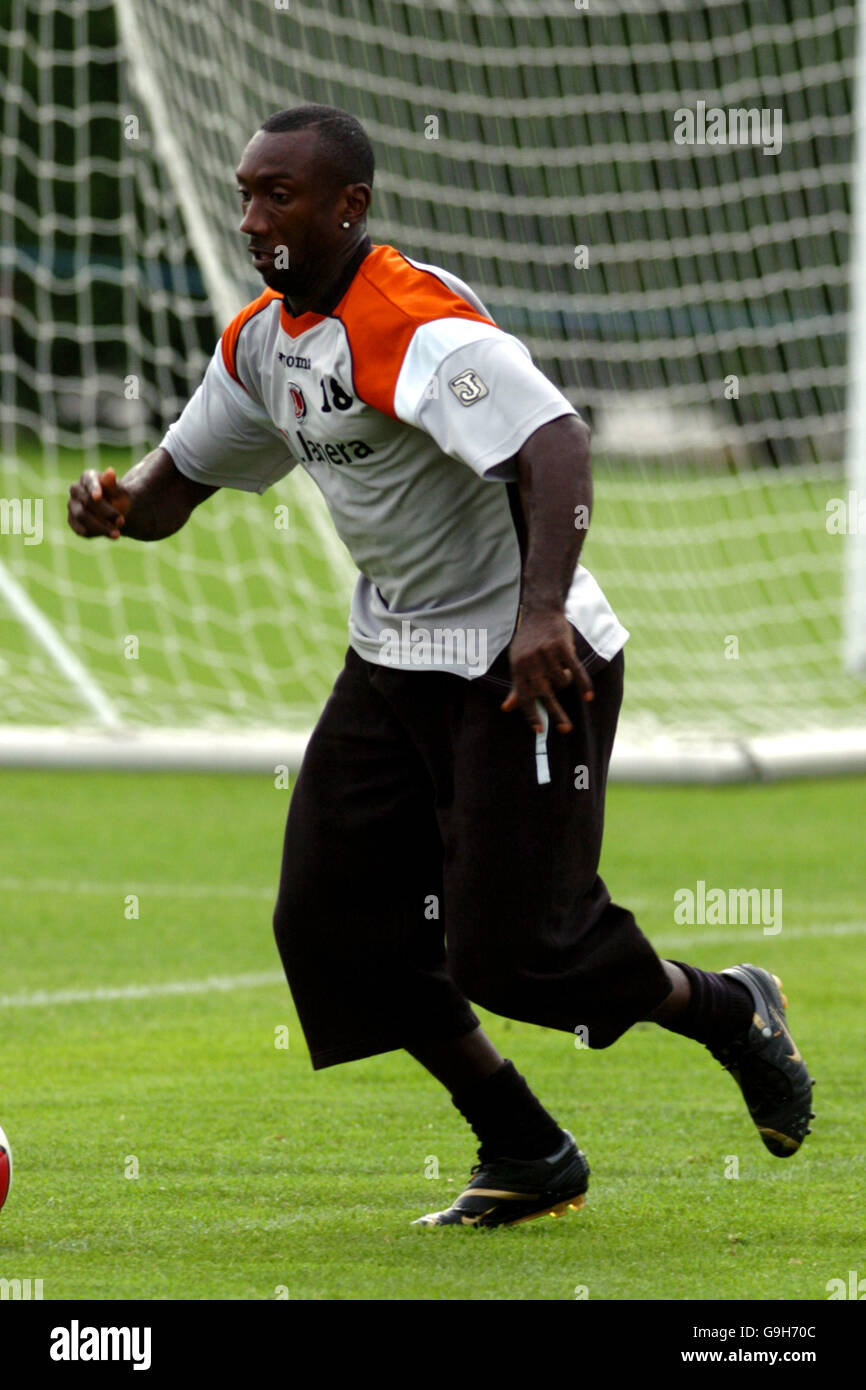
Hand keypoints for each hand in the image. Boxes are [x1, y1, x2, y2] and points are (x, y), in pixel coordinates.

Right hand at [67, 467, 130, 538]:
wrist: (116, 512)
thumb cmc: (118, 499)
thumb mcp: (120, 492)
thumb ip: (112, 485)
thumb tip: (110, 471)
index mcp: (88, 477)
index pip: (89, 481)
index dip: (93, 488)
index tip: (98, 497)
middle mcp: (76, 489)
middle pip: (87, 501)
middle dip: (106, 512)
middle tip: (122, 522)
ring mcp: (72, 505)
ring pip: (81, 517)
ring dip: (100, 527)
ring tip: (117, 534)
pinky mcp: (72, 520)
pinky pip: (79, 529)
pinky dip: (95, 533)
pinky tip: (109, 535)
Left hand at [501, 609, 592, 732]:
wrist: (541, 611)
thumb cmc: (528, 642)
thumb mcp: (518, 663)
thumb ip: (516, 687)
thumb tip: (505, 709)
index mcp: (518, 668)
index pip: (524, 696)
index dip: (531, 714)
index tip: (539, 730)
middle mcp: (530, 662)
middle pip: (544, 694)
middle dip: (556, 714)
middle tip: (566, 729)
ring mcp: (547, 653)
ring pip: (562, 681)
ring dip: (566, 681)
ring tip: (563, 669)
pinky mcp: (562, 646)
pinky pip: (576, 670)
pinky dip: (583, 683)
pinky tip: (589, 696)